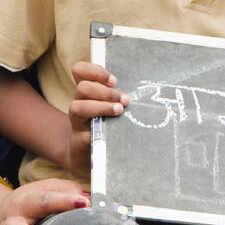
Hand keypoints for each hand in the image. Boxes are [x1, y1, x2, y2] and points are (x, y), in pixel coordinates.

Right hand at [65, 61, 128, 176]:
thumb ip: (120, 96)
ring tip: (120, 111)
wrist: (89, 154)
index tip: (114, 80)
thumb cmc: (107, 124)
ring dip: (101, 107)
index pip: (79, 70)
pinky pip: (85, 134)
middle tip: (125, 100)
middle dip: (106, 92)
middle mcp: (79, 103)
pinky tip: (111, 133)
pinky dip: (97, 132)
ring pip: (77, 107)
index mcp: (87, 91)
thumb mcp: (112, 106)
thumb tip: (146, 89)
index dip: (94, 71)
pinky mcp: (80, 140)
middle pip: (82, 88)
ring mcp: (77, 122)